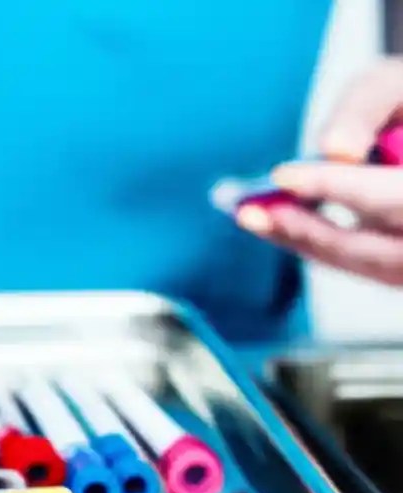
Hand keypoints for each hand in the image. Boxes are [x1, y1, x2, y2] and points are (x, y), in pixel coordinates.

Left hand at [236, 58, 402, 284]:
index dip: (338, 186)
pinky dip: (318, 245)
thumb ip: (365, 110)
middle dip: (313, 230)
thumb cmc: (402, 100)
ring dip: (307, 242)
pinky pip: (367, 264)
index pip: (397, 197)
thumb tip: (334, 150)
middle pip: (384, 250)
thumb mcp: (392, 84)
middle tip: (250, 213)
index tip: (282, 176)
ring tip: (251, 217)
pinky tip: (272, 222)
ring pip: (372, 263)